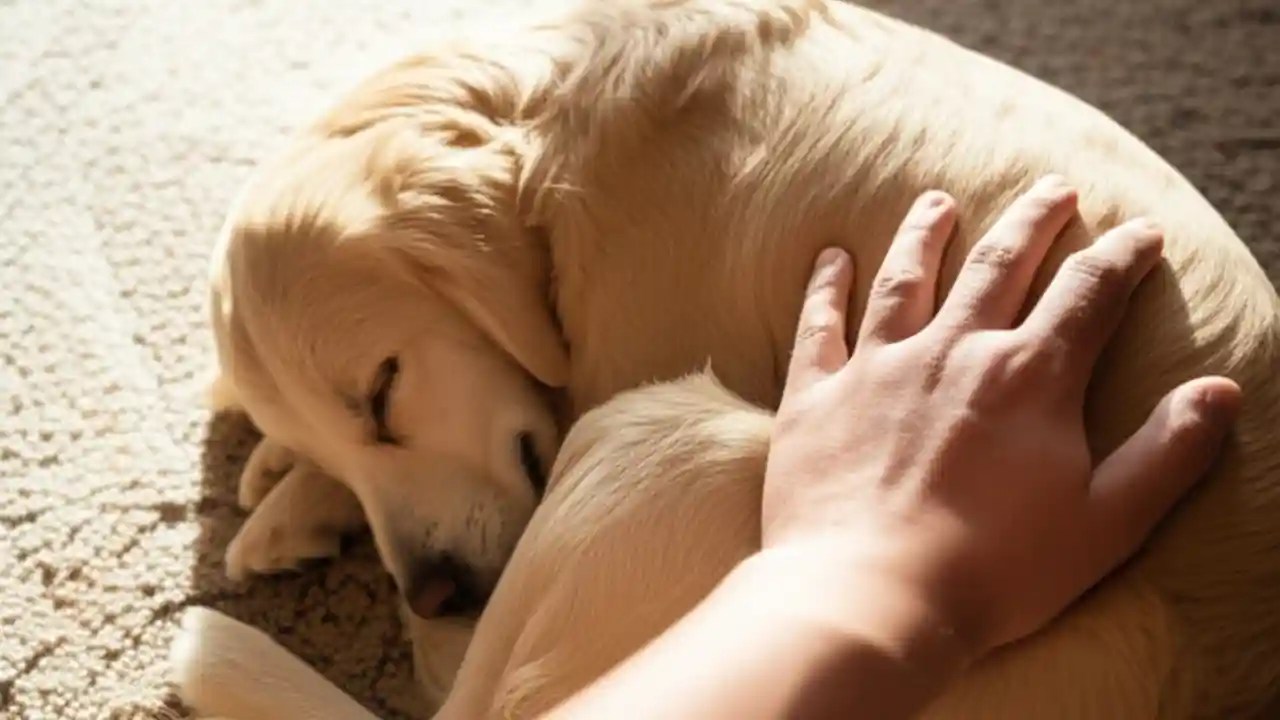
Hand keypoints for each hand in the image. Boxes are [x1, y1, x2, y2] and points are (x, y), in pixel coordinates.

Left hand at [763, 176, 1240, 657]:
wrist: (870, 596)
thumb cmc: (994, 571)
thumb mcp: (1105, 523)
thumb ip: (1167, 453)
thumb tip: (1220, 389)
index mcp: (1030, 377)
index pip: (1089, 293)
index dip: (1122, 256)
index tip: (1141, 232)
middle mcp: (953, 351)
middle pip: (999, 265)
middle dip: (1032, 221)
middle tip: (1051, 188)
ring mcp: (879, 366)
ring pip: (908, 277)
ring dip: (927, 233)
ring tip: (939, 201)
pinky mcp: (817, 394)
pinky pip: (821, 323)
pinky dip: (826, 285)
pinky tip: (831, 256)